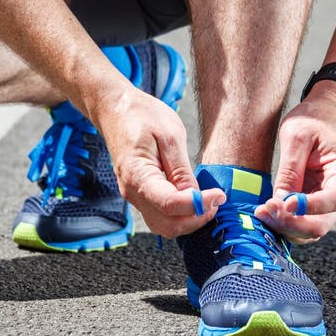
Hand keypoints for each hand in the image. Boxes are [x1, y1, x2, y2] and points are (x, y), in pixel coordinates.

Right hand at [94, 86, 225, 236]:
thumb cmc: (141, 115)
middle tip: (216, 200)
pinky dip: (180, 215)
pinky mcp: (140, 194)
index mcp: (137, 175)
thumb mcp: (170, 134)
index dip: (199, 205)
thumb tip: (196, 196)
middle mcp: (133, 192)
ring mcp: (134, 196)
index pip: (171, 204)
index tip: (219, 195)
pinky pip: (160, 215)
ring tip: (208, 201)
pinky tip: (193, 199)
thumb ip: (182, 169)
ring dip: (189, 220)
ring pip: (164, 225)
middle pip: (168, 224)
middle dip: (196, 218)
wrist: (115, 110)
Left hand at [254, 81, 335, 242]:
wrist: (321, 113)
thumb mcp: (298, 135)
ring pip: (310, 228)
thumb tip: (281, 201)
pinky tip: (265, 212)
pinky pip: (299, 219)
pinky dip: (283, 221)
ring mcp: (324, 198)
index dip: (311, 207)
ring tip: (262, 212)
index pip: (334, 199)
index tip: (286, 205)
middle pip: (322, 223)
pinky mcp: (310, 200)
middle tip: (266, 212)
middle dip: (294, 224)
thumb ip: (291, 169)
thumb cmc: (313, 119)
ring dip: (286, 226)